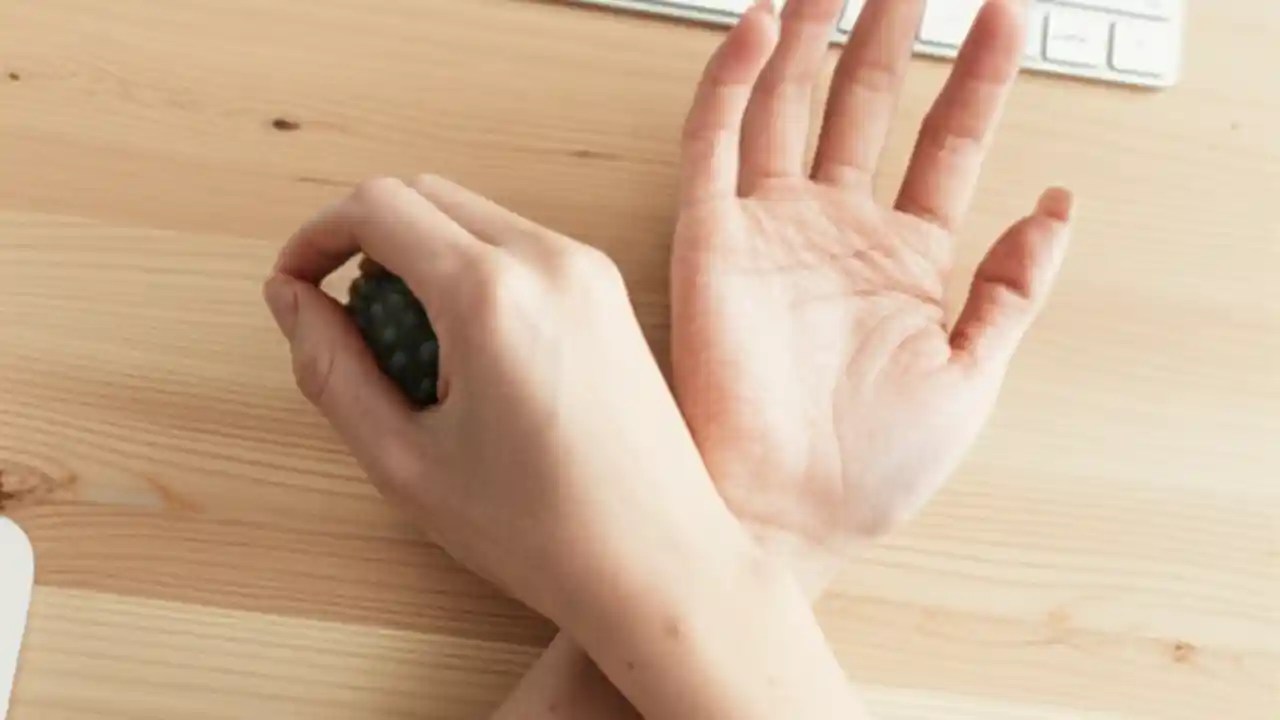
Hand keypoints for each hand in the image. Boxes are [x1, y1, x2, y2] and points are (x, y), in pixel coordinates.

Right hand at [265, 175, 751, 628]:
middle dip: (365, 242)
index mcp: (492, 293)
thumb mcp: (405, 460)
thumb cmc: (538, 530)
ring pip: (473, 217)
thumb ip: (332, 367)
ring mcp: (589, 270)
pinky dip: (472, 274)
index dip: (315, 237)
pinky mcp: (610, 291)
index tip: (294, 288)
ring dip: (421, 258)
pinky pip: (518, 247)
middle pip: (425, 195)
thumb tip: (289, 297)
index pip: (376, 206)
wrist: (663, 564)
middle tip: (348, 326)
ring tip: (413, 357)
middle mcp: (549, 258)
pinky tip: (469, 359)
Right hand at [671, 0, 1072, 589]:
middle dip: (892, 33)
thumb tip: (1056, 206)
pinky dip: (732, 83)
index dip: (980, 81)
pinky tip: (761, 30)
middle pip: (868, 106)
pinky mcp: (711, 241)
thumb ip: (1013, 287)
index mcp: (903, 262)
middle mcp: (835, 234)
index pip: (947, 144)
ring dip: (810, 37)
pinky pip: (716, 143)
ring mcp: (772, 231)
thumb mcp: (973, 376)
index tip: (1007, 19)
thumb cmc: (870, 467)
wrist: (787, 515)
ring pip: (791, 106)